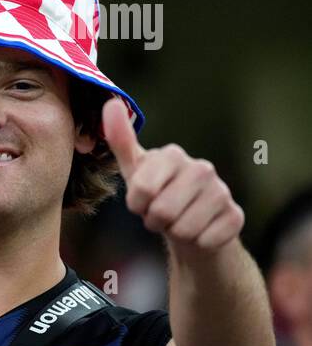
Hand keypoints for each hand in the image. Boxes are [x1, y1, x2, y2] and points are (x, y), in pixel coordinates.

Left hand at [102, 97, 243, 252]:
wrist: (190, 226)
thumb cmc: (157, 195)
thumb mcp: (134, 171)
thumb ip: (120, 141)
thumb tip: (110, 103)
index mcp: (173, 156)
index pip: (141, 189)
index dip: (136, 204)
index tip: (142, 201)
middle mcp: (202, 168)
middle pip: (162, 211)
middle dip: (154, 220)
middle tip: (160, 214)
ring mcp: (222, 191)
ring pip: (183, 228)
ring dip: (174, 232)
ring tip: (177, 221)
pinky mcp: (235, 216)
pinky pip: (204, 240)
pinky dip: (195, 242)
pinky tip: (199, 231)